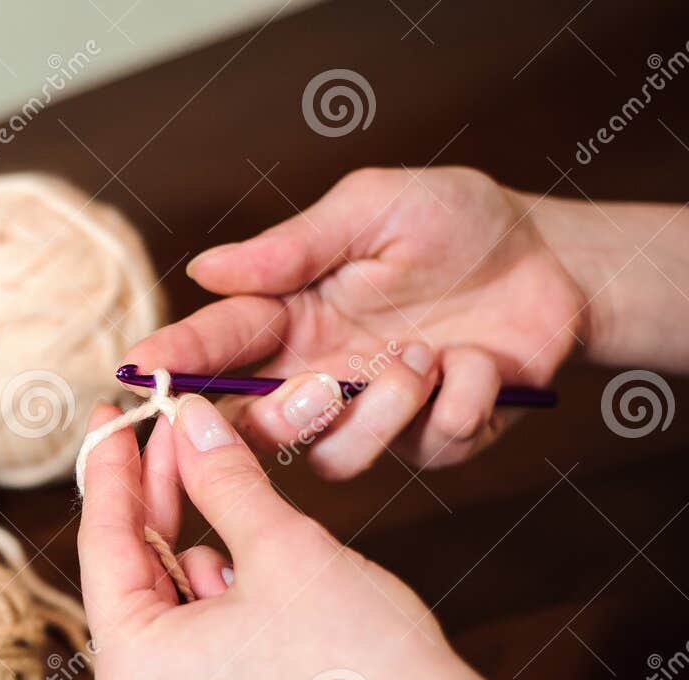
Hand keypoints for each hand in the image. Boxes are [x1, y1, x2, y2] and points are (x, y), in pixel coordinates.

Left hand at [77, 395, 481, 679]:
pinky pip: (193, 641)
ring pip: (165, 604)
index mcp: (131, 670)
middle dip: (156, 500)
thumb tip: (190, 419)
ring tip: (229, 496)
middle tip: (171, 428)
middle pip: (129, 575)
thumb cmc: (360, 659)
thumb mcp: (281, 546)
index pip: (102, 545)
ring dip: (194, 544)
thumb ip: (221, 478)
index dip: (109, 468)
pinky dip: (215, 594)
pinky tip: (255, 568)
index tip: (109, 411)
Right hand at [125, 167, 587, 476]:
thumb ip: (291, 246)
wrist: (555, 263)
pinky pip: (422, 448)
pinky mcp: (426, 441)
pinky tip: (479, 363)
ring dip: (386, 407)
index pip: (214, 348)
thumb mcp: (372, 208)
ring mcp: (368, 414)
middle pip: (253, 429)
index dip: (172, 364)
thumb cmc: (456, 223)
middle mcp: (316, 373)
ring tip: (431, 350)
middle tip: (326, 380)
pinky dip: (457, 400)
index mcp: (289, 317)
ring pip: (333, 458)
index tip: (138, 374)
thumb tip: (203, 268)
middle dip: (280, 417)